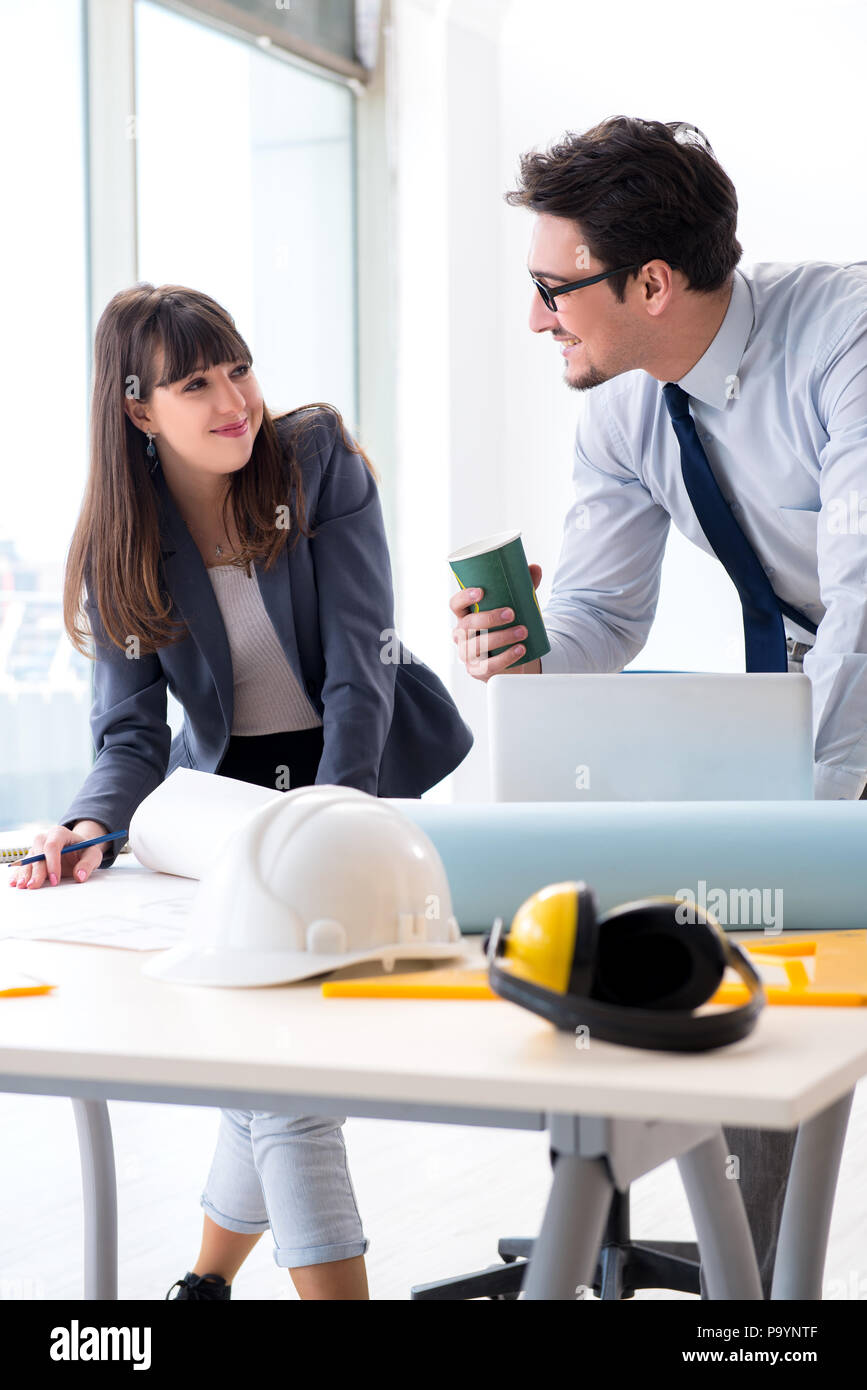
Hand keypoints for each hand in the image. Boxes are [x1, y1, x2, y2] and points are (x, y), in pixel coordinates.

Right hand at [7, 820, 108, 889]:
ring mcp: (37, 848)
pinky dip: (19, 874)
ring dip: (25, 873)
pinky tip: (15, 882)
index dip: (52, 863)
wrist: (78, 850)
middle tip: (35, 886)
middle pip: (37, 852)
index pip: (52, 845)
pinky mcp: (32, 858)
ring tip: (23, 886)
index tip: (54, 879)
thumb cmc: (85, 850)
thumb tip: (80, 876)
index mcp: (60, 833)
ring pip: (28, 859)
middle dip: (36, 870)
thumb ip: (88, 864)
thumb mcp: (93, 855)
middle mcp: (45, 838)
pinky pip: (24, 865)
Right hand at [450, 564, 542, 681]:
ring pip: (478, 645)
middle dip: (489, 618)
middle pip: (467, 625)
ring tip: (523, 631)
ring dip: (501, 637)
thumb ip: (522, 587)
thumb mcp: (514, 606)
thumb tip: (534, 568)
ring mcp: (467, 654)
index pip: (455, 605)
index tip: (480, 591)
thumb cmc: (507, 627)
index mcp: (465, 615)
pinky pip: (488, 665)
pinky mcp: (477, 671)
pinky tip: (520, 649)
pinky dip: (506, 657)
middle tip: (511, 613)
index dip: (464, 597)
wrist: (513, 657)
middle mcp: (462, 635)